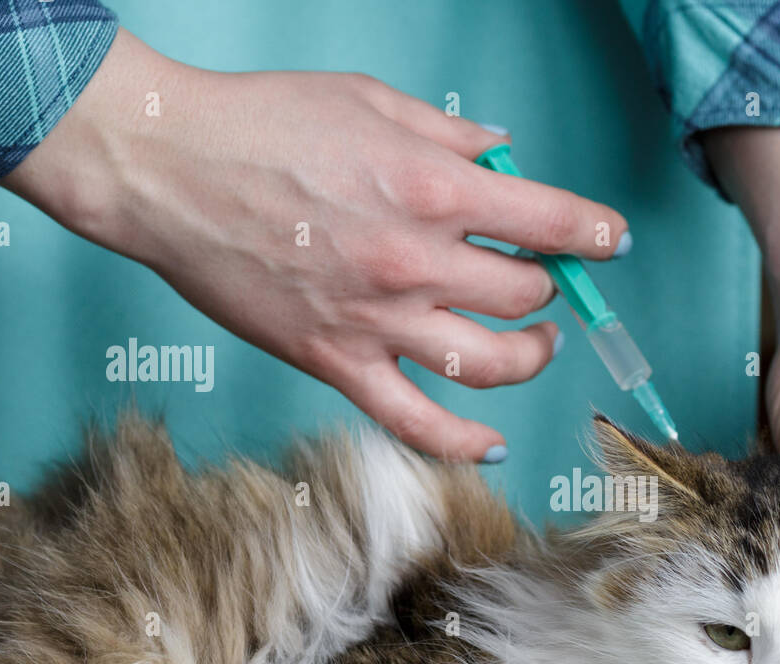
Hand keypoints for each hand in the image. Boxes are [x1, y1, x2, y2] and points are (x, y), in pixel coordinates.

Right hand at [1, 30, 629, 461]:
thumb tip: (501, 152)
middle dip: (547, 286)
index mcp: (433, 188)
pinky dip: (461, 444)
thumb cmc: (261, 123)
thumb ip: (448, 134)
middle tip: (542, 278)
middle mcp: (418, 260)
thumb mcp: (369, 101)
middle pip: (524, 294)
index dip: (596, 233)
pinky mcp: (338, 362)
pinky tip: (493, 446)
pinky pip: (415, 422)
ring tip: (537, 344)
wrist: (167, 168)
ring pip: (490, 364)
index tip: (612, 240)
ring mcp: (379, 321)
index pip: (550, 222)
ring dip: (530, 357)